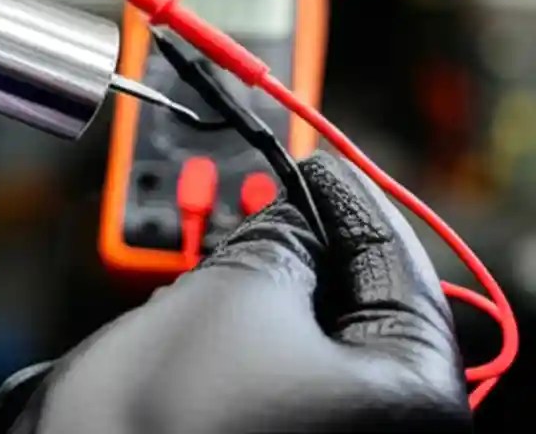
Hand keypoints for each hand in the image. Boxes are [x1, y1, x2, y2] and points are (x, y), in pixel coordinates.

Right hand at [3, 153, 470, 432]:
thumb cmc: (168, 418)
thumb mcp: (234, 291)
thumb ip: (280, 237)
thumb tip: (293, 216)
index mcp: (405, 398)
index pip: (396, 270)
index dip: (349, 202)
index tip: (315, 165)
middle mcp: (377, 431)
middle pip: (352, 314)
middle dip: (301, 253)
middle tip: (266, 205)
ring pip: (303, 351)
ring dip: (260, 299)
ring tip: (219, 263)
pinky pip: (269, 385)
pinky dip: (237, 346)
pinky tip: (198, 321)